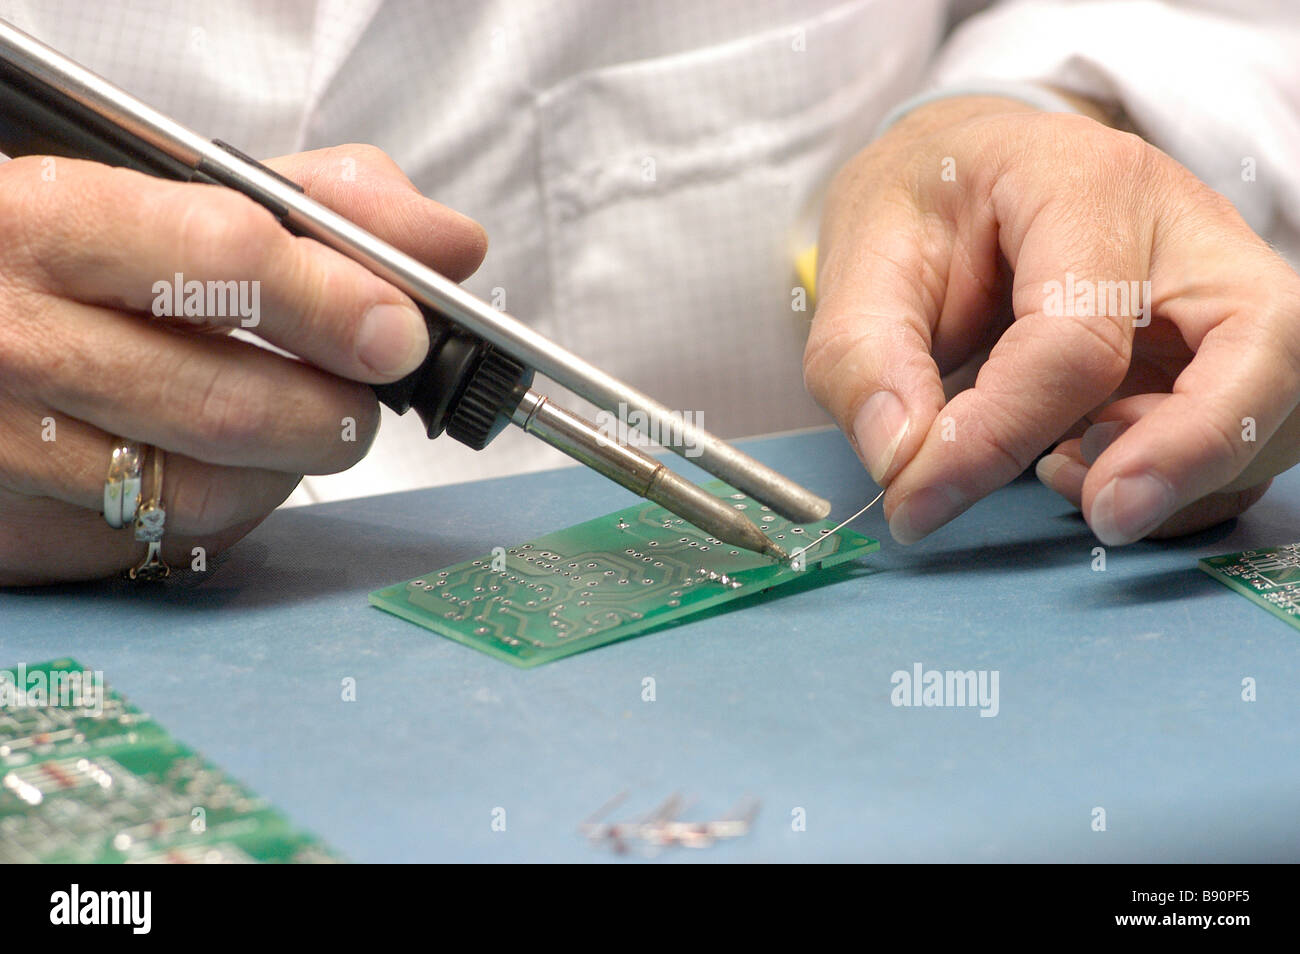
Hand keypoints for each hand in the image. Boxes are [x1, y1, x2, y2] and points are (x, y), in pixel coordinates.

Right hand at [0, 144, 486, 583]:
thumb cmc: (67, 258)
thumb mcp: (171, 194)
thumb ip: (317, 204)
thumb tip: (449, 247)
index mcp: (51, 224)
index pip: (229, 260)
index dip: (340, 304)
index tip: (402, 332)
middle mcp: (16, 339)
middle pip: (234, 405)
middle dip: (338, 409)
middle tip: (365, 391)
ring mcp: (8, 449)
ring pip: (213, 493)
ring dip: (290, 464)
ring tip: (289, 415)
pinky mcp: (21, 534)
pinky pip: (172, 542)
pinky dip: (231, 507)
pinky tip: (217, 459)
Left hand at [804, 96, 1299, 545]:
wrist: (969, 168)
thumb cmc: (927, 199)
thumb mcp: (863, 252)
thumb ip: (863, 357)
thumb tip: (900, 461)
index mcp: (1087, 185)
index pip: (1077, 339)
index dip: (998, 438)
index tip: (918, 498)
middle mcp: (1186, 227)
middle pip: (1265, 342)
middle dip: (1195, 450)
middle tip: (1104, 515)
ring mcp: (1217, 286)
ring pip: (1276, 396)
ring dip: (1188, 473)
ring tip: (1061, 470)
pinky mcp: (1217, 343)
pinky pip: (1244, 432)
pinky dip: (1182, 479)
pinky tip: (1086, 459)